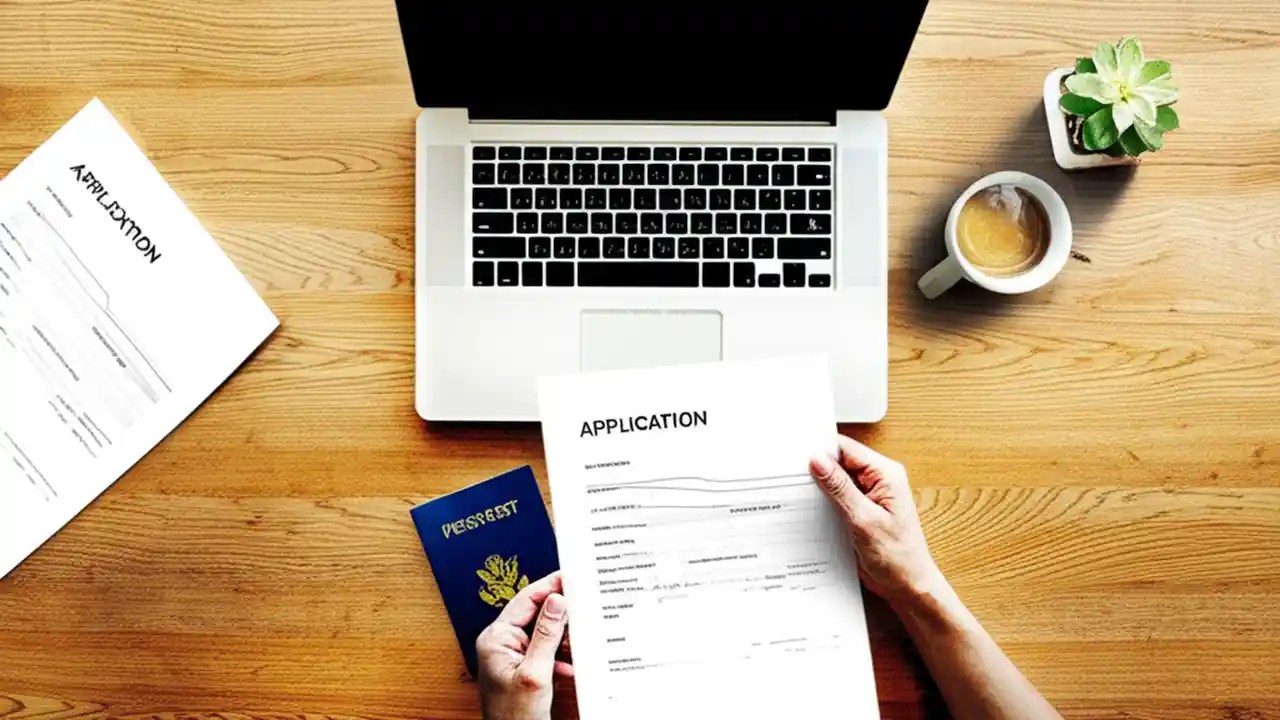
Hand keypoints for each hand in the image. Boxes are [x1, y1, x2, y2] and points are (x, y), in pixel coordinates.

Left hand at [476, 571, 573, 719]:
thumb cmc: (515, 716)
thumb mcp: (535, 673)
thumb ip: (546, 634)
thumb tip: (556, 600)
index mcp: (496, 638)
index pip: (526, 600)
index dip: (549, 586)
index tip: (570, 576)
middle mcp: (501, 642)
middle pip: (535, 613)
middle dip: (560, 612)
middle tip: (584, 602)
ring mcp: (511, 654)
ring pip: (543, 632)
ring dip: (562, 636)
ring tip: (580, 636)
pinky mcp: (522, 667)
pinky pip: (544, 650)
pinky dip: (560, 654)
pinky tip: (571, 663)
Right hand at [810, 435, 946, 607]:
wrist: (908, 586)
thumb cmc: (898, 557)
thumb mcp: (863, 520)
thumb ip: (839, 488)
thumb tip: (818, 460)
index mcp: (886, 474)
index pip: (846, 448)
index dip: (821, 450)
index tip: (796, 456)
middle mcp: (879, 480)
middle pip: (840, 462)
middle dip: (817, 470)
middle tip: (792, 478)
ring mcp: (870, 494)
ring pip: (836, 480)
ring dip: (820, 488)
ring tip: (801, 496)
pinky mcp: (861, 509)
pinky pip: (837, 497)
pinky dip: (824, 502)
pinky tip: (812, 510)